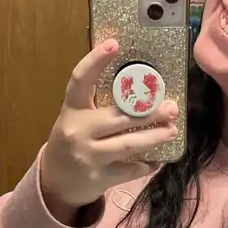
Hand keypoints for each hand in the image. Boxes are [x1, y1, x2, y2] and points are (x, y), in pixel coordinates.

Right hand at [40, 39, 178, 216]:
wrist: (56, 183)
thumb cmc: (73, 143)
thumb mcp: (76, 119)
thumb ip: (98, 105)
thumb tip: (139, 90)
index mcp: (71, 110)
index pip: (80, 80)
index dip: (95, 60)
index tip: (113, 44)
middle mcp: (77, 131)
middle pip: (118, 117)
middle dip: (149, 113)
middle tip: (171, 108)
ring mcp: (88, 156)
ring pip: (128, 144)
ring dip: (154, 137)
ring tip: (171, 131)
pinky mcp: (99, 178)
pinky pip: (130, 169)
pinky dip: (147, 164)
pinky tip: (157, 160)